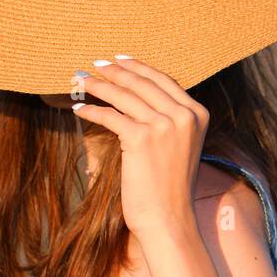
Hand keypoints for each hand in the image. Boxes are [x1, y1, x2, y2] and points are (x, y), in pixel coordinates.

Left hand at [70, 56, 208, 237]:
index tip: (118, 58)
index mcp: (198, 114)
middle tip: (93, 66)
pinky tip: (79, 108)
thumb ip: (169, 121)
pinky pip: (110, 116)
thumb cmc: (168, 187)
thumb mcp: (180, 146)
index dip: (138, 67)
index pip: (163, 80)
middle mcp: (184, 116)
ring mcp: (164, 126)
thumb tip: (140, 99)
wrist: (168, 218)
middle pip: (142, 83)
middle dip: (115, 71)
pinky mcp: (142, 138)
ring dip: (98, 85)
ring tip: (81, 81)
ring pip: (124, 95)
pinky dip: (91, 110)